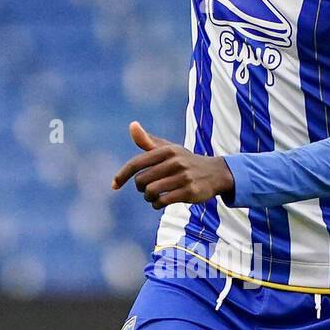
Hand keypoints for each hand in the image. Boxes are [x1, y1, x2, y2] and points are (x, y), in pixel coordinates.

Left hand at [112, 122, 234, 208]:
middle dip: (140, 188)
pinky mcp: (190, 191)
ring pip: (151, 192)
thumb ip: (148, 141)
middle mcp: (175, 162)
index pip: (136, 163)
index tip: (114, 185)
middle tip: (146, 189)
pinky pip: (163, 201)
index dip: (122, 175)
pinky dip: (157, 204)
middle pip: (142, 180)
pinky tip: (160, 203)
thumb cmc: (185, 161)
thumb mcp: (169, 149)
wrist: (216, 173)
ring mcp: (183, 177)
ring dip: (149, 198)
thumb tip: (132, 125)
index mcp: (167, 150)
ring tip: (153, 197)